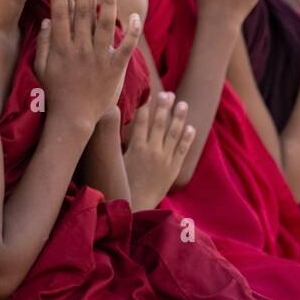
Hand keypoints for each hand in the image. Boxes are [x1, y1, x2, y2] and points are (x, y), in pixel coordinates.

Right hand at [34, 0, 141, 127]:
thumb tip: (46, 20)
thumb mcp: (41, 69)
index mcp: (60, 49)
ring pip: (103, 26)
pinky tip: (135, 18)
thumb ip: (42, 44)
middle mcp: (79, 50)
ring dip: (106, 3)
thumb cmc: (55, 94)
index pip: (60, 16)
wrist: (73, 119)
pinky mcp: (114, 69)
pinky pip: (125, 48)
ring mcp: (97, 59)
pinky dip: (130, 33)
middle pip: (82, 14)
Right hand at [122, 91, 194, 209]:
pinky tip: (191, 128)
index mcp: (136, 148)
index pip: (142, 122)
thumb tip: (109, 126)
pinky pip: (183, 150)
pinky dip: (188, 138)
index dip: (145, 107)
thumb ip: (114, 145)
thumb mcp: (114, 163)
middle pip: (160, 124)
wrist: (136, 206)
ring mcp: (165, 159)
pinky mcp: (173, 168)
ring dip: (179, 117)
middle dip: (164, 107)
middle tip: (168, 93)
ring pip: (174, 134)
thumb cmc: (120, 185)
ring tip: (183, 104)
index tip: (148, 93)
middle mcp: (152, 151)